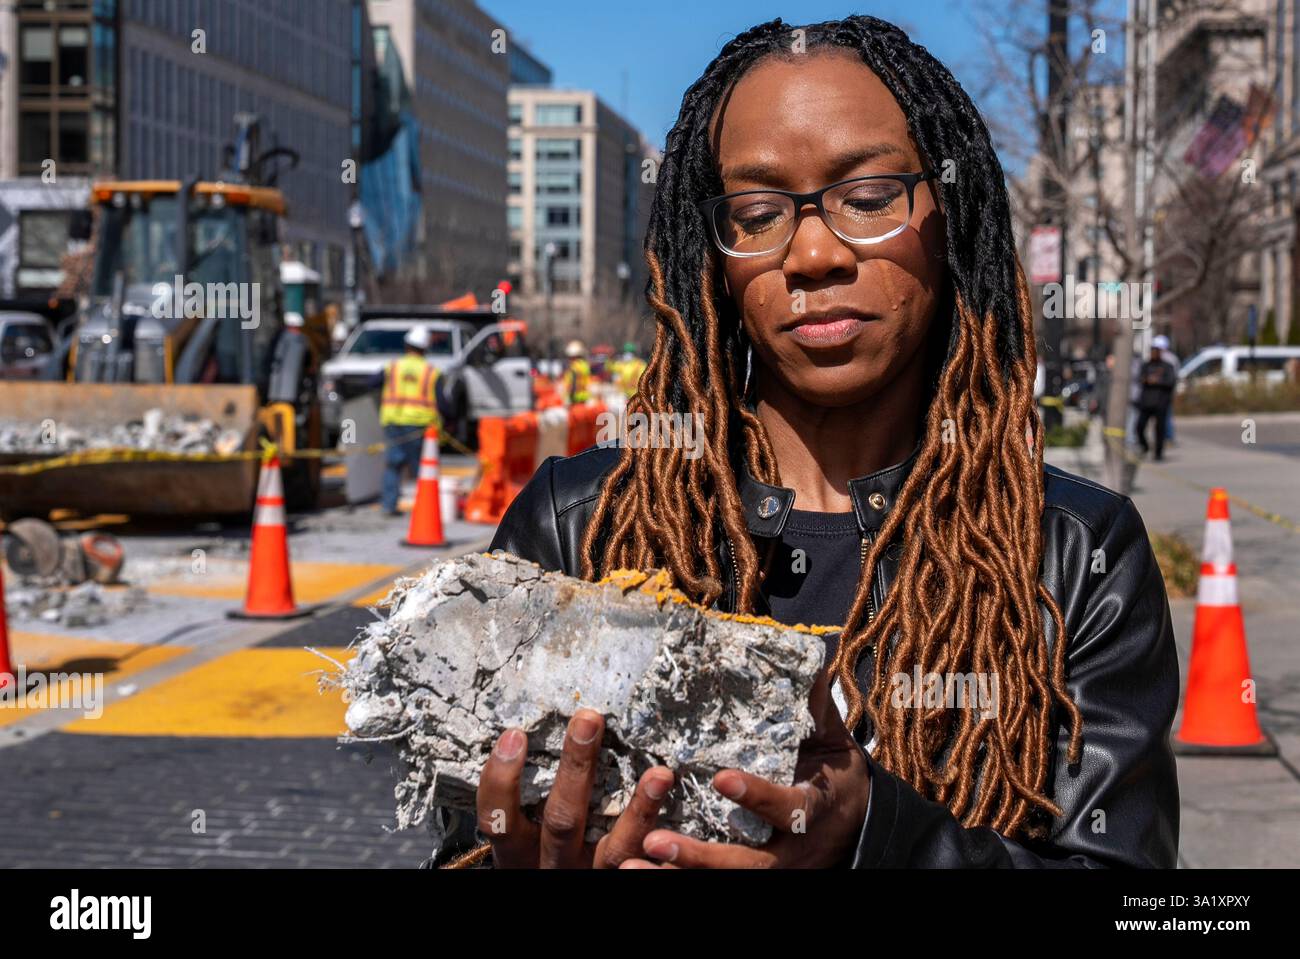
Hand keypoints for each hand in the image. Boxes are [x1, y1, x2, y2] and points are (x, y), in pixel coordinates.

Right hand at [476, 708, 674, 867]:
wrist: (555, 896)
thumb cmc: (540, 858)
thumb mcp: (524, 839)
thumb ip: (528, 800)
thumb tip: (523, 734)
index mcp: (519, 853)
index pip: (498, 820)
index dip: (502, 780)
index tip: (514, 734)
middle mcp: (553, 867)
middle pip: (562, 821)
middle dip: (576, 768)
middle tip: (589, 719)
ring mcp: (591, 875)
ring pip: (615, 849)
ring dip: (639, 811)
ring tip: (659, 773)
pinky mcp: (624, 879)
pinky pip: (647, 866)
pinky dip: (664, 842)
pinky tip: (677, 811)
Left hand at [620, 672, 870, 868]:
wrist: (857, 827)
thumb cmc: (836, 779)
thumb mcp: (833, 744)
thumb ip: (816, 710)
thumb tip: (809, 663)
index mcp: (810, 811)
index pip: (784, 808)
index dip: (755, 795)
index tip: (721, 778)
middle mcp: (788, 851)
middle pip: (745, 864)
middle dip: (700, 857)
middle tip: (654, 841)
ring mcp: (768, 868)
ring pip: (723, 880)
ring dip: (676, 874)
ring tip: (629, 866)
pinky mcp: (750, 874)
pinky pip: (712, 881)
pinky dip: (674, 878)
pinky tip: (637, 869)